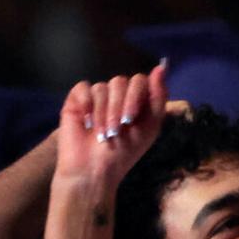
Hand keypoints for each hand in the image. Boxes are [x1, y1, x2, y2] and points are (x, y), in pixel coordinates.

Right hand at [54, 64, 169, 193]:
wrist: (94, 170)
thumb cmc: (124, 153)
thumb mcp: (150, 127)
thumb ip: (158, 97)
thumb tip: (161, 67)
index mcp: (136, 101)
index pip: (140, 81)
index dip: (136, 96)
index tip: (131, 118)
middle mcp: (116, 96)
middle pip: (120, 82)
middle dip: (119, 107)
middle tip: (116, 130)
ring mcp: (96, 98)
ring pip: (102, 87)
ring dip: (103, 113)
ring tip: (102, 134)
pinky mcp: (77, 101)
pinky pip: (83, 88)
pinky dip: (86, 104)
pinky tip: (86, 122)